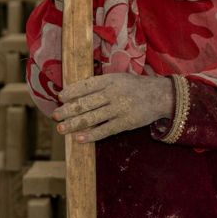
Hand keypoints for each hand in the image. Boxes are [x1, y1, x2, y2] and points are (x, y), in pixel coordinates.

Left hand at [53, 73, 174, 143]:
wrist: (160, 96)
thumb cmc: (136, 87)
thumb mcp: (120, 78)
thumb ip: (101, 84)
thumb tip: (76, 92)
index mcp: (111, 79)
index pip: (86, 85)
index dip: (72, 92)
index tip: (60, 97)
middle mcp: (114, 93)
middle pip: (86, 103)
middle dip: (68, 110)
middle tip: (55, 115)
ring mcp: (119, 108)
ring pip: (92, 118)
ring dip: (74, 124)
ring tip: (61, 129)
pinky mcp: (125, 123)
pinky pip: (105, 130)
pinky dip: (91, 135)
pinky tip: (79, 138)